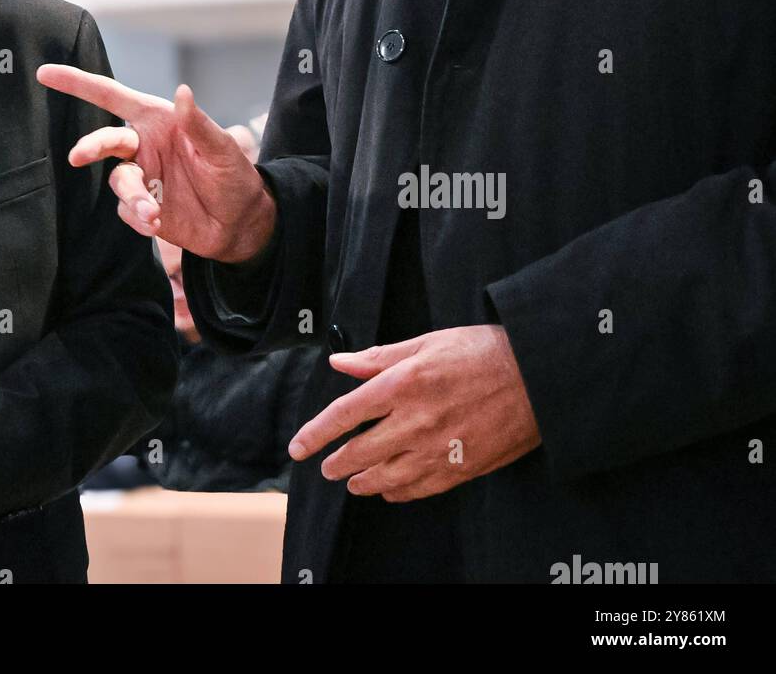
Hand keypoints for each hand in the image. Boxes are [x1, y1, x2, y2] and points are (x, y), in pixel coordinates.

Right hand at [35, 66, 276, 262]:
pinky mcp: (141, 207)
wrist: (239, 224)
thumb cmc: (234, 176)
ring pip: (117, 181)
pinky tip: (159, 224)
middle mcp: (143, 145)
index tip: (45, 73)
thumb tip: (183, 90)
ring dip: (131, 197)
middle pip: (104, 140)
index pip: (111, 96)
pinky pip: (126, 211)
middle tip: (79, 156)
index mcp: (157, 120)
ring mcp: (141, 177)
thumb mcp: (222, 149)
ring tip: (154, 214)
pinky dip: (139, 218)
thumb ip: (198, 123)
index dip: (78, 83)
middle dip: (91, 146)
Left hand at [288, 325, 540, 500]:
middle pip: (360, 452)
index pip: (345, 414)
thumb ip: (379, 357)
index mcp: (403, 384)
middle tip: (326, 468)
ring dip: (362, 482)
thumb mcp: (427, 342)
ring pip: (387, 478)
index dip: (316, 433)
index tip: (298, 447)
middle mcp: (415, 421)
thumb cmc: (482, 351)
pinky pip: (419, 489)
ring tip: (352, 482)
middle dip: (336, 463)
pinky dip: (397, 492)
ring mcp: (439, 449)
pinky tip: (388, 489)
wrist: (537, 377)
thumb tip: (340, 363)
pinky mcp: (462, 468)